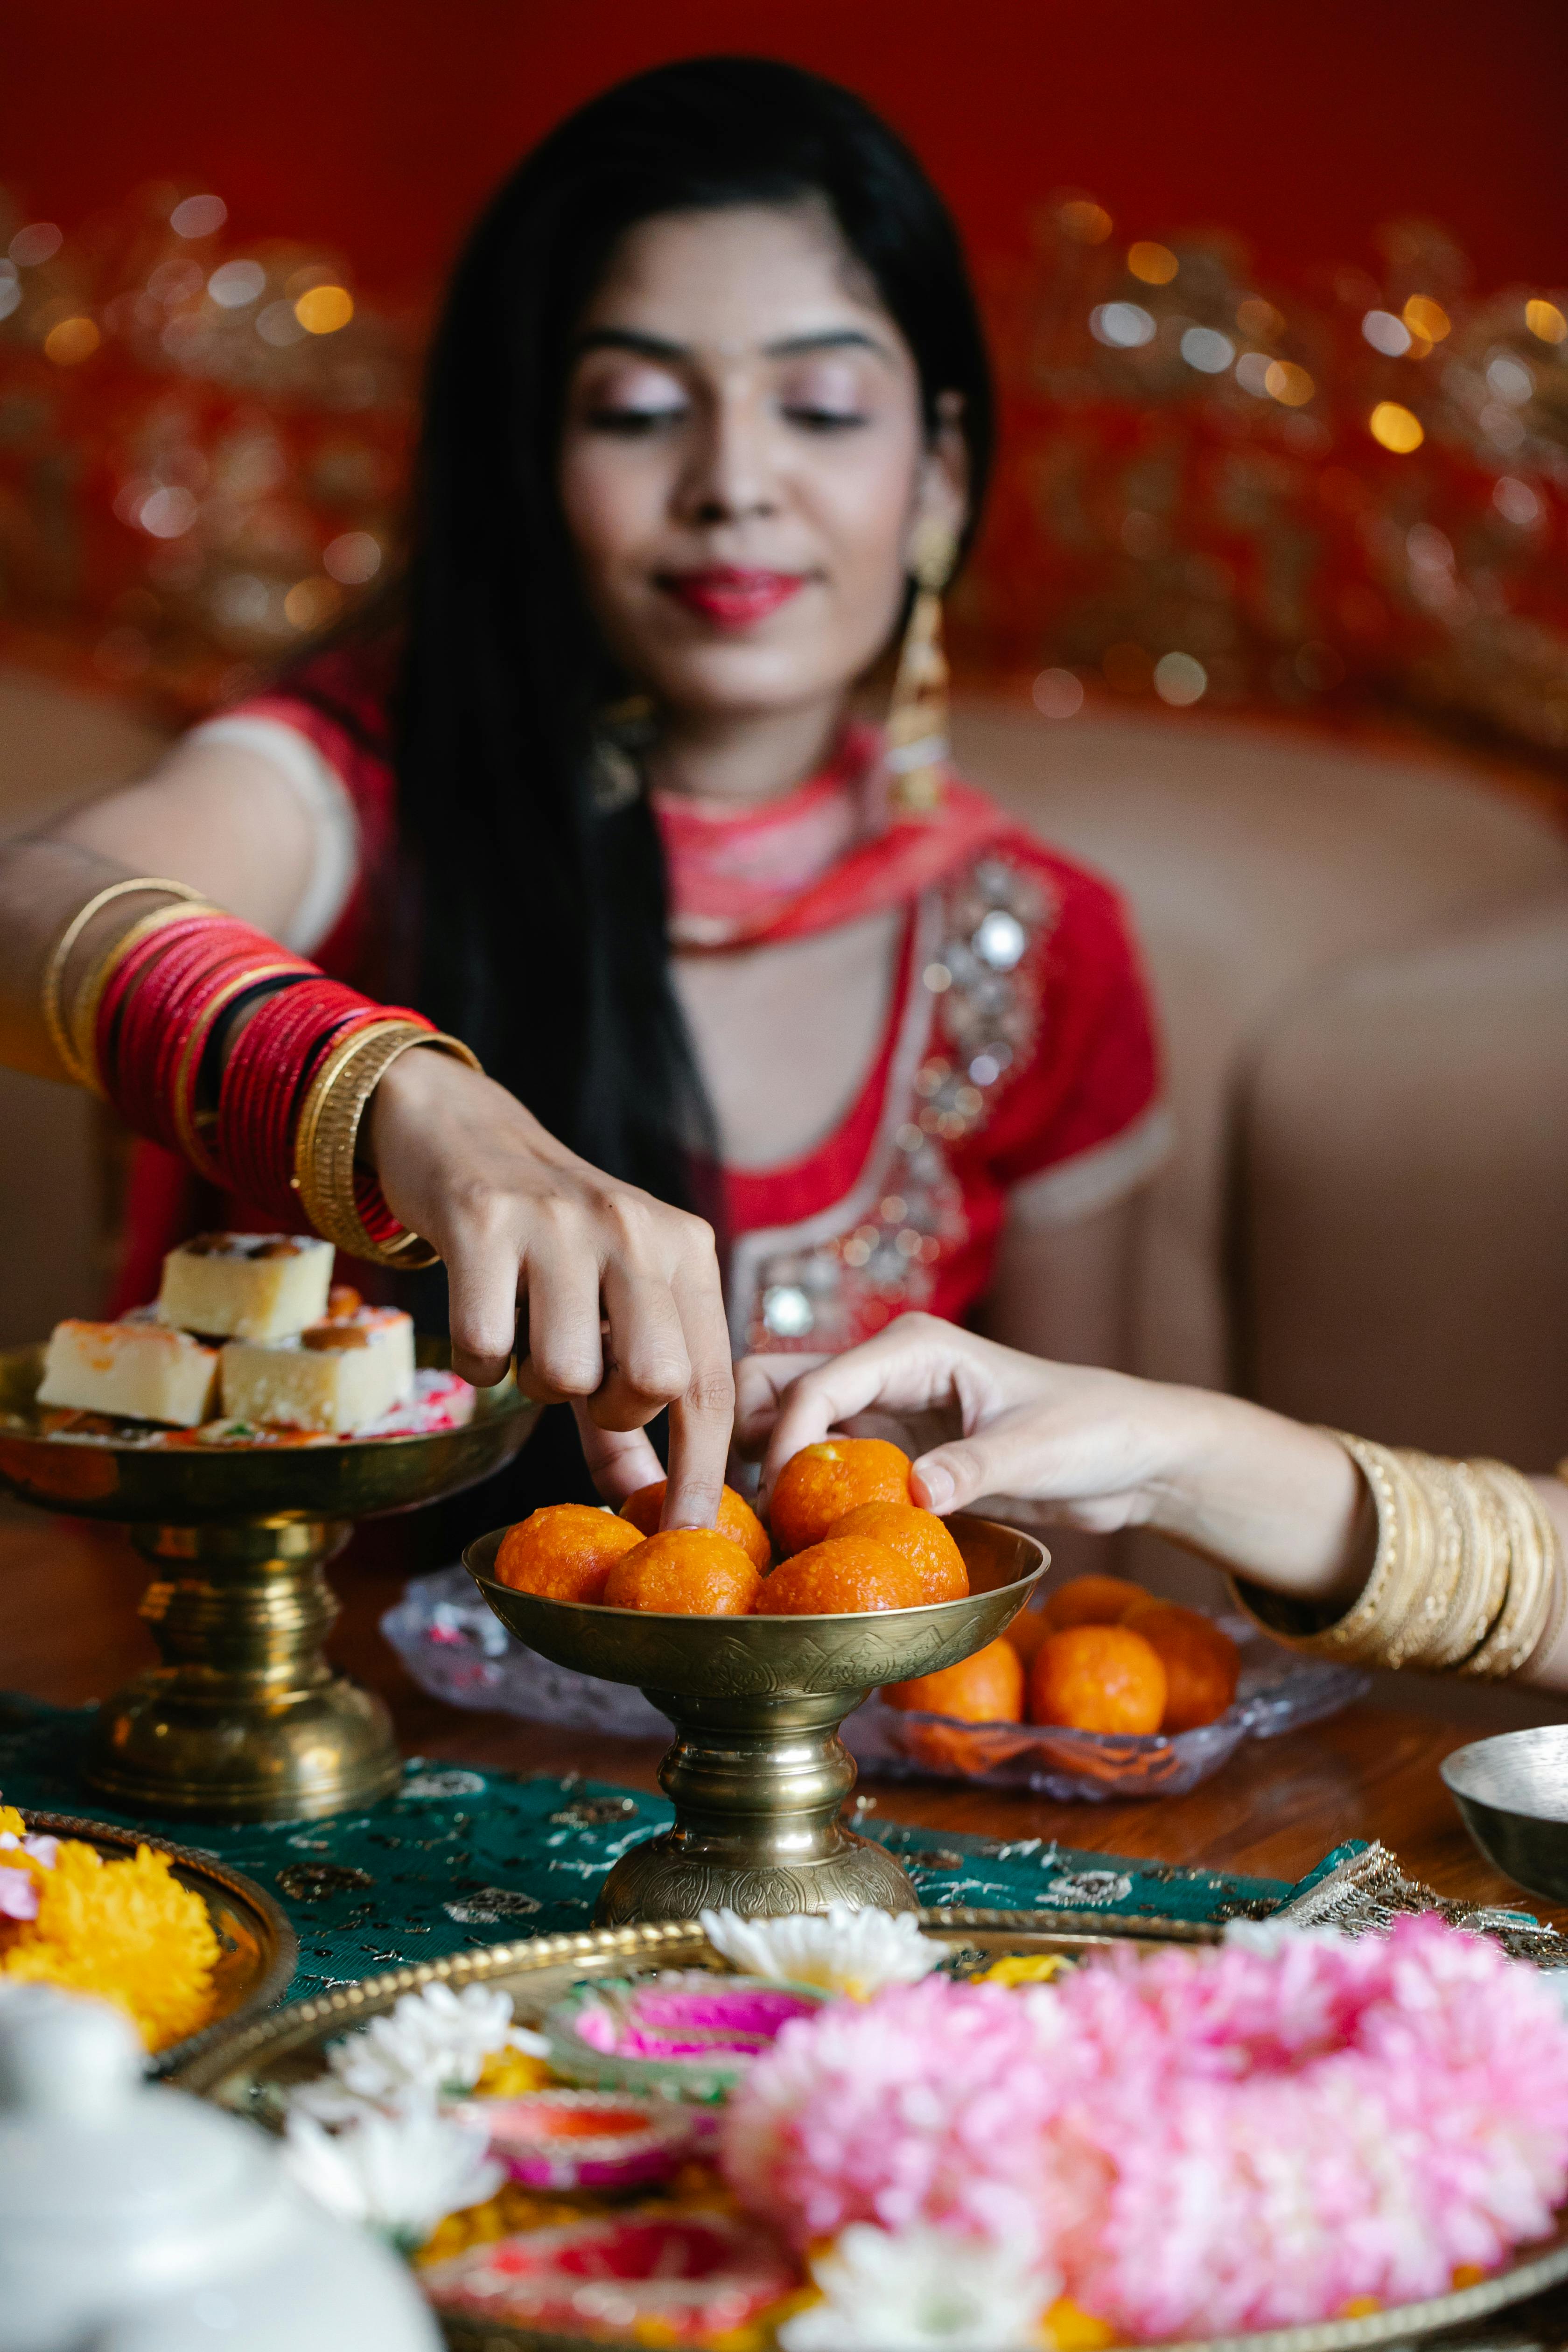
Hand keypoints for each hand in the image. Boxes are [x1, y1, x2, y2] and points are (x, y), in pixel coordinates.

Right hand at [366, 1047, 731, 1525]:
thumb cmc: (549, 1241)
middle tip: (583, 1388)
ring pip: (565, 1373)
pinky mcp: (484, 1222)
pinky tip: (480, 1318)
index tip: (687, 1534)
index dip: (702, 1469)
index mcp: (686, 1248)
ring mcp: (561, 1222)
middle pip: (655, 1382)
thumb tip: (643, 1501)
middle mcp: (636, 1228)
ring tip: (528, 1335)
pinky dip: (476, 1359)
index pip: (712, 1382)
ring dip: (535, 1382)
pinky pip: (485, 1347)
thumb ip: (626, 1402)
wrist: (461, 1130)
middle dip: (614, 1413)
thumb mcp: (607, 1308)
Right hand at [736, 1314, 1194, 1527]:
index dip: (787, 1439)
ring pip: (792, 1419)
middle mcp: (888, 1369)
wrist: (1132, 1454)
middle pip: (780, 1381)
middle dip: (751, 1433)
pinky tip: (807, 1534)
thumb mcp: (1038, 1451)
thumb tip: (916, 1492)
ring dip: (771, 1464)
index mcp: (915, 1347)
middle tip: (756, 1503)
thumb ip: (975, 1467)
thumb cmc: (1096, 1432)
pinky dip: (805, 1490)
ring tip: (773, 1524)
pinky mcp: (894, 1448)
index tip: (780, 1499)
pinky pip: (826, 1461)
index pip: (820, 1384)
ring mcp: (886, 1408)